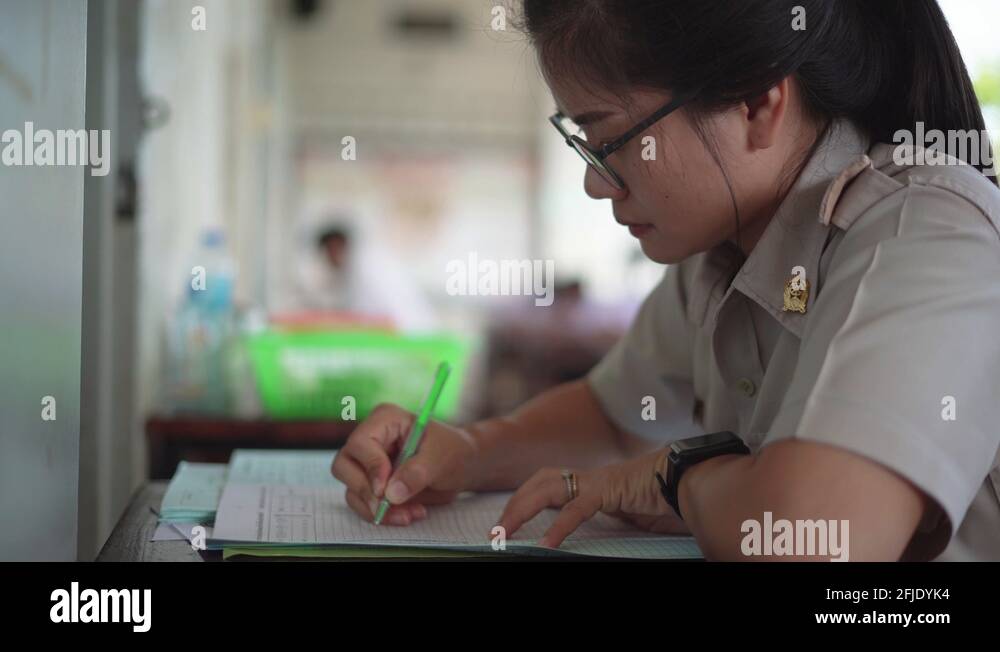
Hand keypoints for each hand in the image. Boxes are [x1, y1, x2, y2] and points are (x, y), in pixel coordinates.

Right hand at [331, 403, 477, 524]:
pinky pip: (363, 504)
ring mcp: (368, 464)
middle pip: (344, 466)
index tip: (384, 490)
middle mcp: (370, 440)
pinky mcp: (372, 485)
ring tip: (409, 515)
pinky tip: (408, 515)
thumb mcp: (441, 458)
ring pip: (352, 489)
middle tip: (386, 507)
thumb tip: (390, 494)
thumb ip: (416, 473)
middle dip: (365, 492)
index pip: (361, 443)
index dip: (370, 467)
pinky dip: (382, 515)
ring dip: (376, 509)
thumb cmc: (453, 452)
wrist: (463, 466)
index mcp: (385, 420)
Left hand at [495, 449, 687, 546]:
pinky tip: (546, 544)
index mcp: (593, 484)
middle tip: (496, 533)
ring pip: (547, 486)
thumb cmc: (670, 500)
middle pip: (539, 481)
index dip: (524, 501)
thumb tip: (592, 538)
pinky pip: (577, 507)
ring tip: (506, 534)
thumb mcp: (632, 516)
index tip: (506, 526)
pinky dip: (559, 526)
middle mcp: (591, 478)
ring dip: (521, 509)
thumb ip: (611, 521)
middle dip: (513, 504)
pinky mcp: (611, 488)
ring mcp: (599, 480)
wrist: (696, 480)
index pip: (548, 485)